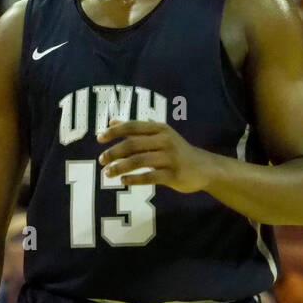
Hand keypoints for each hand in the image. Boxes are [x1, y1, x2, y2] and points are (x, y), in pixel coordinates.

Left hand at [97, 119, 212, 194]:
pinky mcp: (173, 175)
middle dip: (114, 152)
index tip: (99, 138)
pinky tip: (124, 180)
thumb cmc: (176, 150)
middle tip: (101, 161)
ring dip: (120, 167)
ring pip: (139, 161)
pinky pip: (149, 177)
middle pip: (133, 145)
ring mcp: (170, 158)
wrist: (203, 167)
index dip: (114, 132)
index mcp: (160, 129)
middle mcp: (165, 140)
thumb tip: (112, 122)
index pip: (133, 126)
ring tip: (108, 174)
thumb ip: (136, 130)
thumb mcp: (159, 135)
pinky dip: (134, 179)